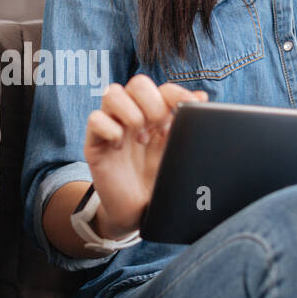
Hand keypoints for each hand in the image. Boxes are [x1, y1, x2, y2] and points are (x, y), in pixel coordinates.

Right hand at [83, 74, 207, 239]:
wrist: (140, 214)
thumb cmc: (160, 180)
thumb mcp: (178, 151)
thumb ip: (188, 123)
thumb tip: (202, 95)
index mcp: (154, 114)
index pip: (162, 87)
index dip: (176, 93)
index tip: (188, 109)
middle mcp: (132, 115)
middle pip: (137, 83)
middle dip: (153, 103)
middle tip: (160, 128)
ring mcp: (112, 127)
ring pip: (112, 93)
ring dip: (131, 114)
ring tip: (140, 138)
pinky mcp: (95, 143)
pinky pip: (94, 119)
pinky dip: (109, 129)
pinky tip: (120, 147)